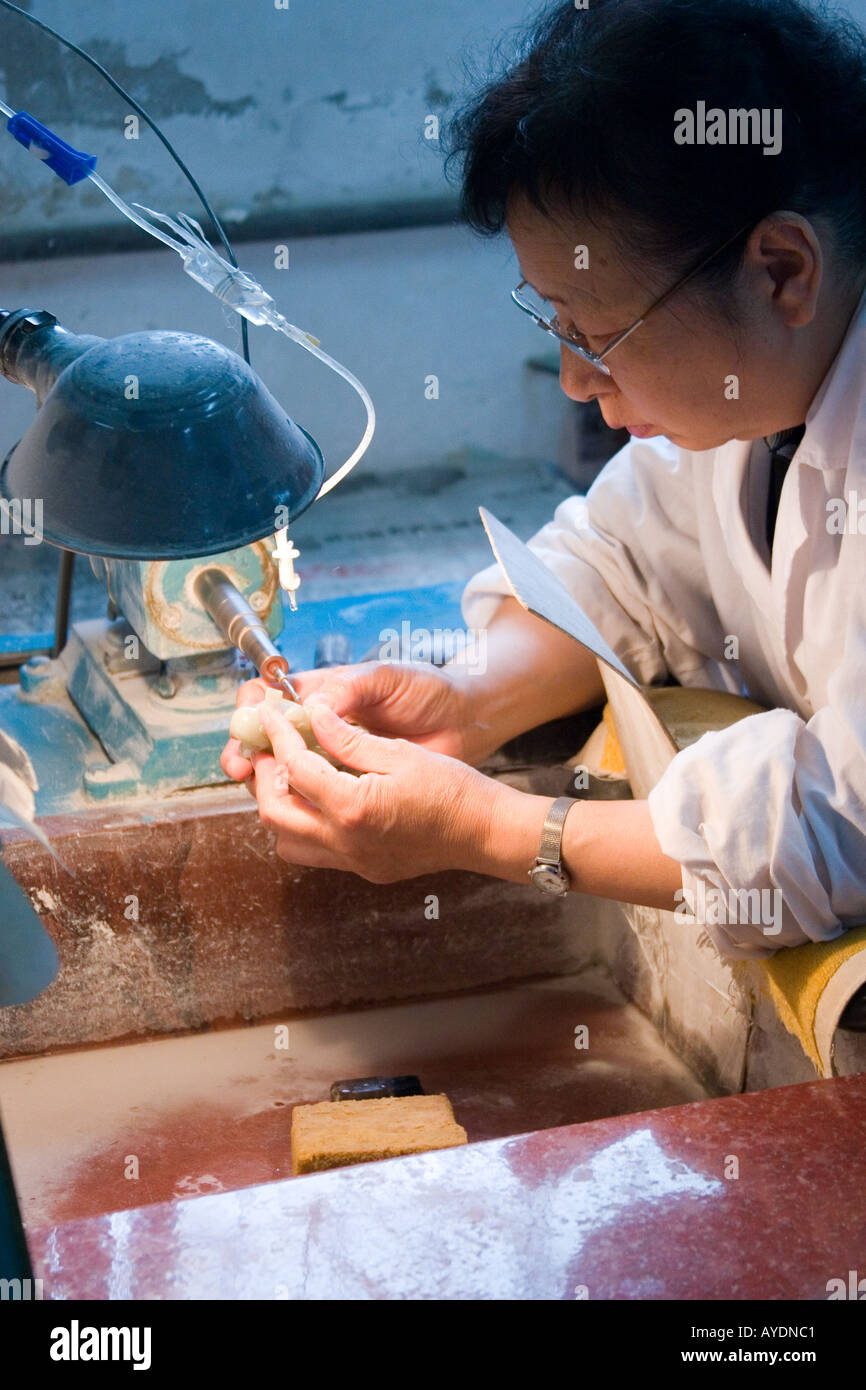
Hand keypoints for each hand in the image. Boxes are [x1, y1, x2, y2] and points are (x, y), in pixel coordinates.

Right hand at [220, 661, 485, 784]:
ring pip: (282, 777)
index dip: (250, 712)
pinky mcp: (349, 793)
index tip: (247, 726)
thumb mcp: (387, 678)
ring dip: (265, 783)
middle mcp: (317, 731)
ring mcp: (331, 764)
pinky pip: (314, 803)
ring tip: (263, 785)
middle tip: (243, 767)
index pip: (268, 699)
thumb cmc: (427, 690)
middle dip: (246, 754)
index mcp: (320, 696)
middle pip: (264, 744)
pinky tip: (297, 807)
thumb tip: (310, 707)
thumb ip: (349, 688)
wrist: (466, 724)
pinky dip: (299, 807)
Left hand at [247, 697, 506, 882]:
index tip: (271, 716)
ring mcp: (353, 862)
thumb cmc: (452, 789)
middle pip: (275, 812)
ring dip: (279, 806)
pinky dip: (304, 824)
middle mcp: (345, 842)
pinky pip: (315, 852)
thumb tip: (313, 716)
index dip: (278, 736)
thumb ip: (348, 738)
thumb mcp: (399, 752)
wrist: (485, 832)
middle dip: (264, 776)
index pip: (295, 768)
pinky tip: (319, 799)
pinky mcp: (364, 869)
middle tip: (268, 747)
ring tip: (289, 775)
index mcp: (353, 808)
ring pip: (288, 840)